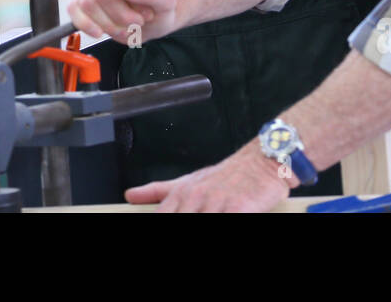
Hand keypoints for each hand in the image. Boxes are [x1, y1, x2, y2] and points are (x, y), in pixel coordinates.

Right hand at [68, 0, 177, 42]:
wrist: (154, 17)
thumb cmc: (161, 5)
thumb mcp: (168, 0)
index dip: (133, 5)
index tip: (148, 12)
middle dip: (120, 17)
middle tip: (137, 22)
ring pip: (87, 3)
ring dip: (108, 24)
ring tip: (125, 27)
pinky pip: (73, 9)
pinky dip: (86, 25)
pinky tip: (100, 32)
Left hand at [124, 144, 293, 212]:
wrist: (260, 162)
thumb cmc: (224, 176)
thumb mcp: (188, 181)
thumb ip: (157, 191)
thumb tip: (130, 195)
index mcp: (181, 193)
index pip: (162, 215)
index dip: (158, 221)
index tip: (137, 224)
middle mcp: (196, 198)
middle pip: (179, 218)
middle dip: (182, 222)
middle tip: (184, 229)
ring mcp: (217, 203)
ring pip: (202, 218)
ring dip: (205, 217)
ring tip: (210, 213)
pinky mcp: (239, 208)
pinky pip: (227, 220)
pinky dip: (222, 219)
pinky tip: (224, 216)